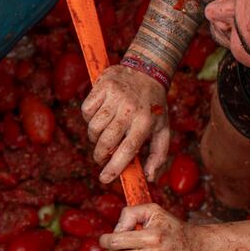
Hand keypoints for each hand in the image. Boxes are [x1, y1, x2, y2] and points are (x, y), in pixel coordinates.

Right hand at [81, 63, 169, 184]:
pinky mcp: (102, 86)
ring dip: (94, 136)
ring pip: (94, 127)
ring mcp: (115, 96)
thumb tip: (149, 177)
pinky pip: (86, 110)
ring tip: (104, 133)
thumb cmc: (153, 107)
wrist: (147, 71)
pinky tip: (100, 115)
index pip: (128, 149)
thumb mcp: (163, 128)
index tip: (104, 179)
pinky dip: (89, 117)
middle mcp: (130, 109)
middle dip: (100, 155)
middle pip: (107, 141)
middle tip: (101, 158)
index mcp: (146, 121)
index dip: (115, 166)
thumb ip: (158, 154)